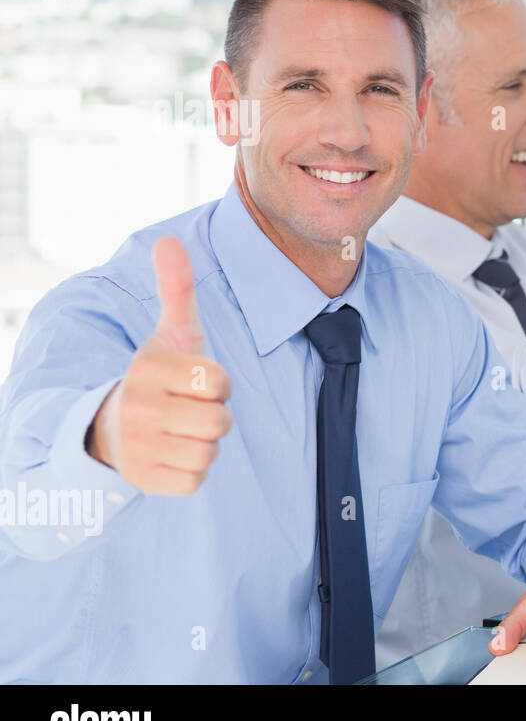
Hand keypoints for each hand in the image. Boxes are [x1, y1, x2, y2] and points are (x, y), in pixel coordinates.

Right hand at [87, 236, 232, 493]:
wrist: (112, 426)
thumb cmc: (157, 376)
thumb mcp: (170, 333)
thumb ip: (177, 290)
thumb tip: (169, 241)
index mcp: (147, 369)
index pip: (219, 381)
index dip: (218, 383)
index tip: (196, 381)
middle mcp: (135, 408)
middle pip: (219, 421)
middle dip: (215, 415)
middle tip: (190, 409)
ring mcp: (137, 447)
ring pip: (209, 451)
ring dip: (204, 442)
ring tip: (180, 430)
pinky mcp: (143, 480)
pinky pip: (195, 480)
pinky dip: (193, 471)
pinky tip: (172, 453)